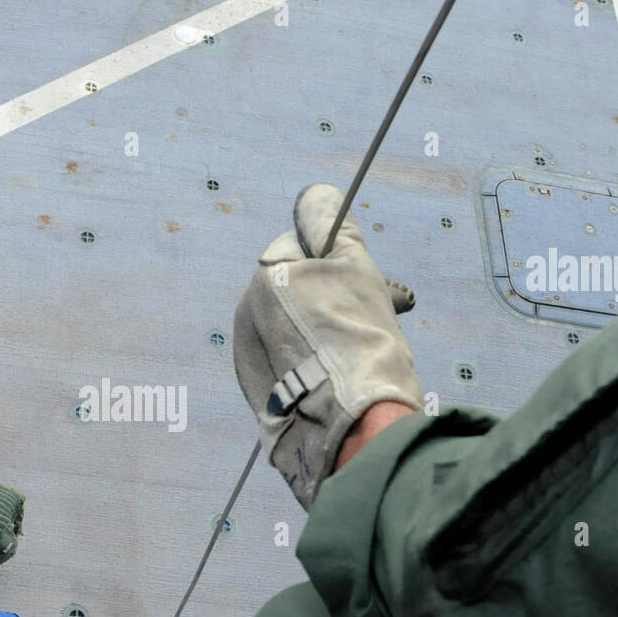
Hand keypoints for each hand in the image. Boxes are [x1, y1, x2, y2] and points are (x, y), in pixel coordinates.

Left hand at [233, 184, 421, 511]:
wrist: (355, 420)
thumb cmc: (359, 337)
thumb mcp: (354, 266)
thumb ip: (331, 228)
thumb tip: (315, 196)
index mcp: (263, 281)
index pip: (302, 251)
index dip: (339, 265)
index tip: (362, 288)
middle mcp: (246, 318)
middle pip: (299, 294)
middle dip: (335, 302)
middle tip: (371, 322)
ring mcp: (249, 360)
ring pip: (296, 332)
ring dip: (326, 336)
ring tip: (359, 356)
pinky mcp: (260, 397)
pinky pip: (291, 369)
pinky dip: (314, 369)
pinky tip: (339, 380)